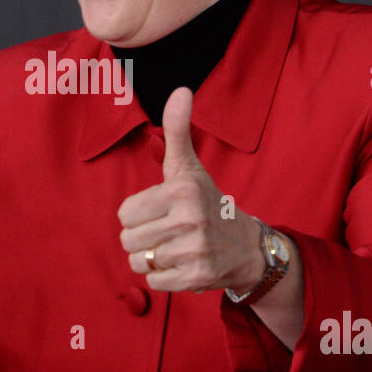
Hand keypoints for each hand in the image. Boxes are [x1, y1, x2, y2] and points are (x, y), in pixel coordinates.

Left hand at [117, 87, 264, 292]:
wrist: (247, 247)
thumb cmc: (208, 203)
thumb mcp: (189, 167)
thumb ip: (178, 130)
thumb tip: (181, 89)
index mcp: (181, 190)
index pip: (124, 214)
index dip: (138, 215)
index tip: (161, 212)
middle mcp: (189, 219)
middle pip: (128, 240)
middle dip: (143, 239)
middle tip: (167, 233)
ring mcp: (194, 250)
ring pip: (139, 262)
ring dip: (152, 259)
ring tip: (174, 248)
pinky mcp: (197, 277)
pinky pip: (154, 281)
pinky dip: (163, 277)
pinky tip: (182, 264)